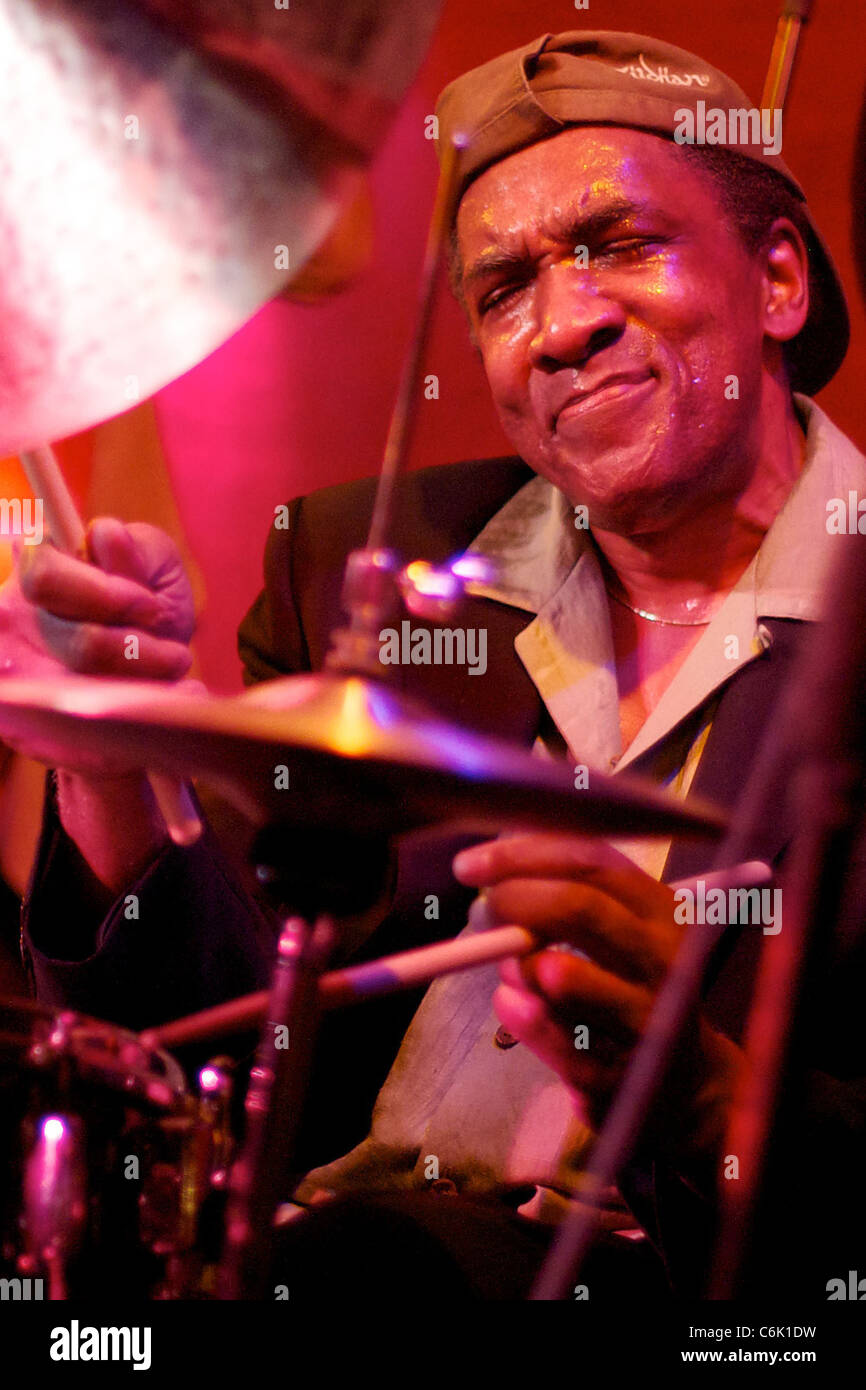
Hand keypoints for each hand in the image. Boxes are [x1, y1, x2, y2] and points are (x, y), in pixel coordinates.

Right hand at [0, 518, 195, 773]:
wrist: (142, 688)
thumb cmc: (148, 618)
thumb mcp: (155, 574)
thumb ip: (137, 555)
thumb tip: (107, 536)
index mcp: (38, 573)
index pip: (46, 575)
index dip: (107, 593)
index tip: (151, 607)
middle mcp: (18, 627)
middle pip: (80, 641)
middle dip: (143, 649)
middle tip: (174, 655)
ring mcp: (22, 684)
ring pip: (93, 695)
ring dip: (150, 689)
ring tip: (171, 678)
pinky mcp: (36, 736)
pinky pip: (92, 747)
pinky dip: (138, 728)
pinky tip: (165, 711)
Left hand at [453, 833, 744, 1176]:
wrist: (682, 1079)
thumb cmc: (632, 985)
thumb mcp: (620, 929)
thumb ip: (568, 890)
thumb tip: (494, 859)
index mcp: (663, 911)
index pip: (591, 860)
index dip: (523, 856)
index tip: (473, 864)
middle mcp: (664, 959)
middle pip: (578, 907)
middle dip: (513, 900)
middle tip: (480, 910)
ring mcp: (645, 1019)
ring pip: (563, 973)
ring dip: (518, 961)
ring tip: (508, 964)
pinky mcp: (616, 1074)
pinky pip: (550, 1037)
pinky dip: (519, 1013)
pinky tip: (511, 1001)